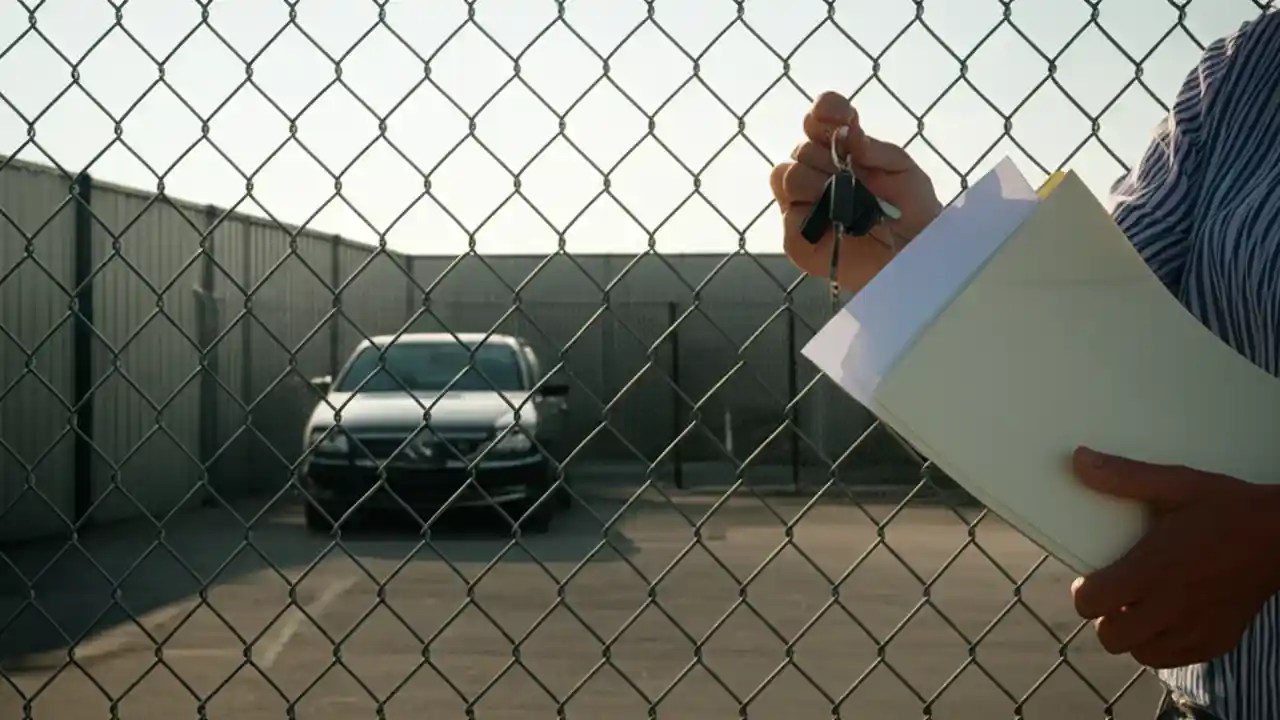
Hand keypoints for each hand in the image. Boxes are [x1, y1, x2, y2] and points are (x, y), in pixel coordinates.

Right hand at [769, 91, 942, 293]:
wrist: (915, 254)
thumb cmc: (911, 209)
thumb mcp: (901, 169)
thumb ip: (873, 148)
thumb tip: (848, 132)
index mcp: (839, 151)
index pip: (818, 119)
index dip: (825, 112)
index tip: (843, 119)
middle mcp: (816, 173)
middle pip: (801, 149)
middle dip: (827, 157)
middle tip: (856, 176)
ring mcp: (802, 204)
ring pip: (787, 175)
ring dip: (818, 183)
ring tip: (849, 202)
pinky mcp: (796, 237)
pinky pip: (790, 214)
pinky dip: (813, 214)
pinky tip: (839, 221)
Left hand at [1070, 446, 1279, 668]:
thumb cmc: (1228, 508)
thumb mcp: (1175, 484)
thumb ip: (1123, 476)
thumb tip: (1079, 459)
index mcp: (1151, 570)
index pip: (1091, 602)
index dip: (1084, 592)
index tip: (1093, 579)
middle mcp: (1170, 606)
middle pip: (1110, 636)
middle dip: (1105, 617)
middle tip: (1117, 596)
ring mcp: (1195, 629)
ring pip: (1140, 653)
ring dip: (1133, 635)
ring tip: (1141, 608)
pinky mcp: (1218, 641)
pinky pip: (1174, 659)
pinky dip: (1164, 645)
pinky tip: (1169, 619)